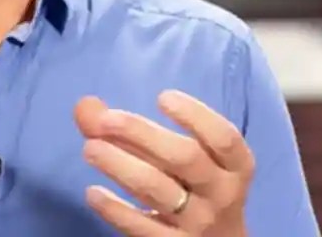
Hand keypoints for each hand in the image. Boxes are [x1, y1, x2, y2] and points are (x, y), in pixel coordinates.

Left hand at [74, 90, 253, 235]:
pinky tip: (93, 192)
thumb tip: (86, 106)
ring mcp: (198, 224)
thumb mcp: (185, 159)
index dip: (195, 115)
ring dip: (121, 166)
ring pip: (158, 190)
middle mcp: (221, 194)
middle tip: (106, 120)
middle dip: (143, 134)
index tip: (162, 97)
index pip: (223, 138)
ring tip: (90, 148)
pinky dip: (116, 210)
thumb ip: (135, 131)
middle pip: (185, 159)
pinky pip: (142, 228)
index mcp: (235, 167)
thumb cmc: (197, 189)